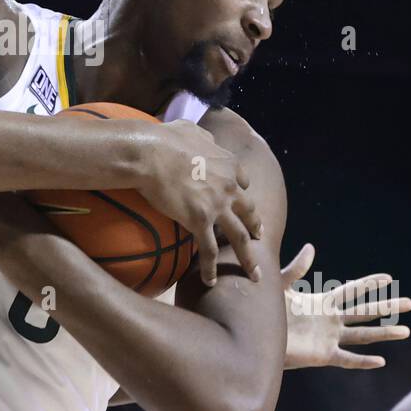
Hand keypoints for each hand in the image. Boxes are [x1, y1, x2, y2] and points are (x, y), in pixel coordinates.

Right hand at [134, 120, 261, 286]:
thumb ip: (202, 136)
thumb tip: (202, 136)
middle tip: (259, 235)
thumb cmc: (165, 139)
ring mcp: (217, 206)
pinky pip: (210, 251)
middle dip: (256, 225)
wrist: (151, 154)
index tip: (241, 196)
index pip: (243, 181)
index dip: (242, 190)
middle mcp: (229, 186)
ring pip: (239, 237)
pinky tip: (211, 281)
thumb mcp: (191, 129)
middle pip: (249, 211)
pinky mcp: (200, 222)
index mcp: (229, 163)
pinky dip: (211, 268)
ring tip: (254, 274)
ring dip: (248, 258)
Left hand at [279, 243, 410, 369]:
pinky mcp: (323, 355)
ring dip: (384, 333)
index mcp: (323, 302)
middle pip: (365, 311)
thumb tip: (310, 247)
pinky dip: (363, 361)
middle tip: (410, 303)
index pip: (351, 290)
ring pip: (363, 335)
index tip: (388, 277)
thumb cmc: (267, 311)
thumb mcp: (281, 286)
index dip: (369, 283)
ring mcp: (329, 338)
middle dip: (387, 307)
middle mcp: (331, 320)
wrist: (256, 337)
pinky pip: (347, 359)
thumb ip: (296, 269)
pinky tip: (380, 361)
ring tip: (406, 331)